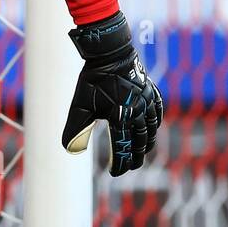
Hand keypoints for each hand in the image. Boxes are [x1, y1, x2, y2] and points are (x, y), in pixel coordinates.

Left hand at [62, 11, 162, 176]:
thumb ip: (75, 130)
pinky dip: (155, 123)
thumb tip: (70, 150)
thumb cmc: (92, 81)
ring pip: (151, 129)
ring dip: (147, 143)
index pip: (122, 148)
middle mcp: (138, 113)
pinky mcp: (151, 92)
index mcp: (120, 119)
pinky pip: (157, 112)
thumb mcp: (79, 107)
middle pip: (139, 142)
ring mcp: (147, 102)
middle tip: (131, 166)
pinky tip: (152, 128)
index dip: (119, 163)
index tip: (115, 173)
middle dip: (135, 157)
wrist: (110, 53)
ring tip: (143, 151)